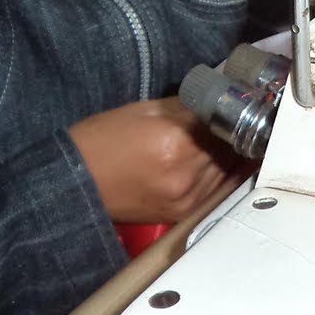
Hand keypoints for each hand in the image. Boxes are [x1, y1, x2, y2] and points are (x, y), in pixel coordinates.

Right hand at [68, 98, 238, 223]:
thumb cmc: (101, 140)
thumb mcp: (144, 111)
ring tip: (230, 136)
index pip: (224, 122)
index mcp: (176, 142)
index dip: (233, 110)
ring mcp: (187, 198)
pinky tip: (220, 160)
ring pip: (228, 169)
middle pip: (230, 147)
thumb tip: (217, 102)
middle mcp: (187, 174)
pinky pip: (217, 189)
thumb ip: (187, 107)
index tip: (240, 101)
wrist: (74, 185)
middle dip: (234, 130)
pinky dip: (222, 173)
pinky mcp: (183, 212)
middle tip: (237, 117)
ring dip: (231, 152)